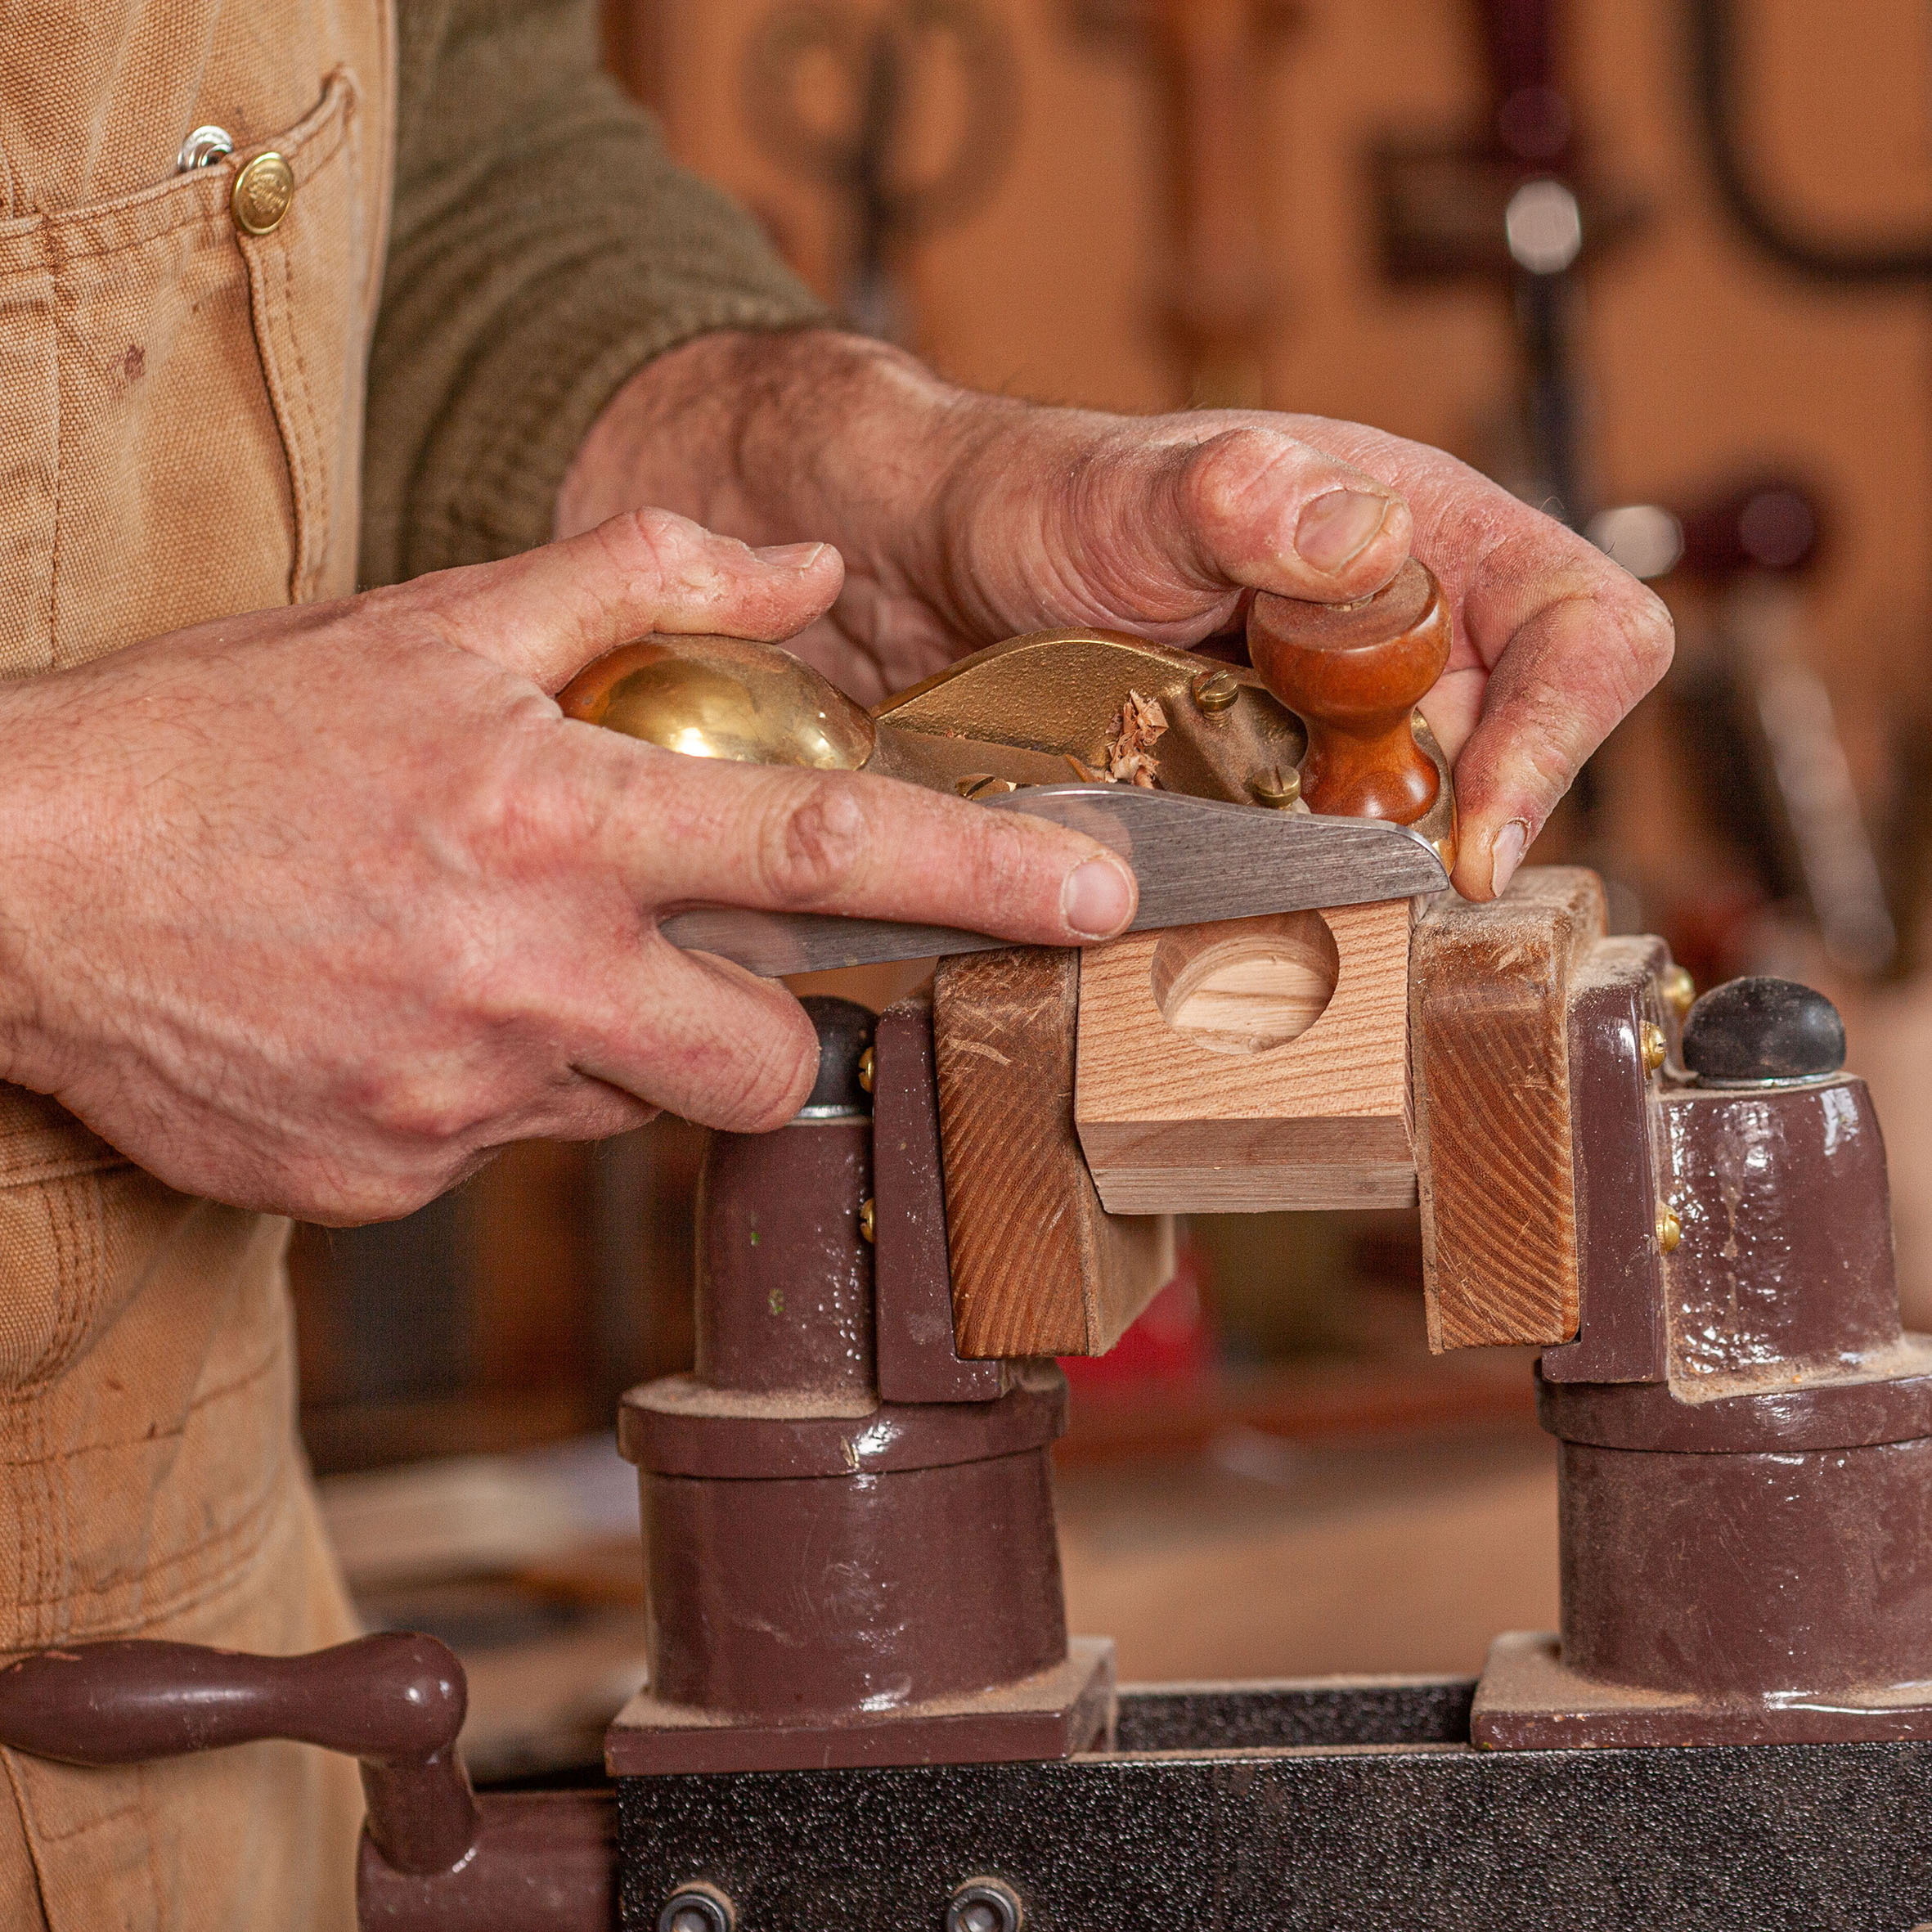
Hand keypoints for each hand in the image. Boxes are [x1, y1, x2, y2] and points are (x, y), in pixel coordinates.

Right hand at [0, 511, 1135, 1221]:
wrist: (11, 882)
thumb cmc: (220, 743)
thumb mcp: (427, 623)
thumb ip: (635, 582)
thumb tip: (800, 570)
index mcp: (554, 827)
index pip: (823, 848)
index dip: (979, 874)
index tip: (1094, 897)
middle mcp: (525, 983)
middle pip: (761, 1057)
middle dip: (765, 1020)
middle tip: (682, 950)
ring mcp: (455, 1107)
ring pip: (627, 1104)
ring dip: (606, 1038)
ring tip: (492, 956)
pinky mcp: (388, 1187)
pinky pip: (509, 1150)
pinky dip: (491, 1087)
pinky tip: (403, 1016)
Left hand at [563, 331, 1673, 901]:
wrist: (882, 575)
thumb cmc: (1009, 497)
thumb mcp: (1120, 487)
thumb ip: (1239, 500)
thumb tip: (1365, 533)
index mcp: (1413, 543)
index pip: (1583, 635)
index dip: (1559, 737)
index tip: (1469, 837)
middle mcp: (1383, 652)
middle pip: (1507, 767)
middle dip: (1449, 846)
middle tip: (1339, 891)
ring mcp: (1313, 744)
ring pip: (1406, 848)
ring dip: (1356, 901)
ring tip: (1259, 918)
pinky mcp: (1239, 819)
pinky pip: (1299, 889)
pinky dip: (1271, 922)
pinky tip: (1203, 927)